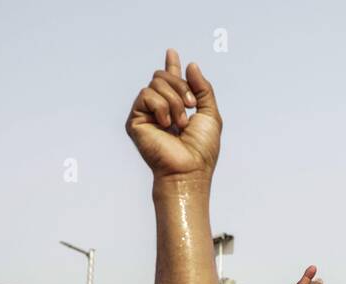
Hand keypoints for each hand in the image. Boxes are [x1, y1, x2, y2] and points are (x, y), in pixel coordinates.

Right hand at [126, 49, 220, 182]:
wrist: (189, 169)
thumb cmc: (201, 150)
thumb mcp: (210, 115)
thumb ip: (203, 89)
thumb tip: (190, 65)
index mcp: (176, 109)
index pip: (171, 83)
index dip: (172, 67)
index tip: (172, 52)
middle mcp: (159, 110)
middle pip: (162, 76)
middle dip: (181, 87)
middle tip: (191, 107)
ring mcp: (146, 115)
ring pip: (155, 83)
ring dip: (175, 101)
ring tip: (180, 124)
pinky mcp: (134, 121)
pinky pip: (146, 95)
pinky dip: (162, 107)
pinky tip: (166, 125)